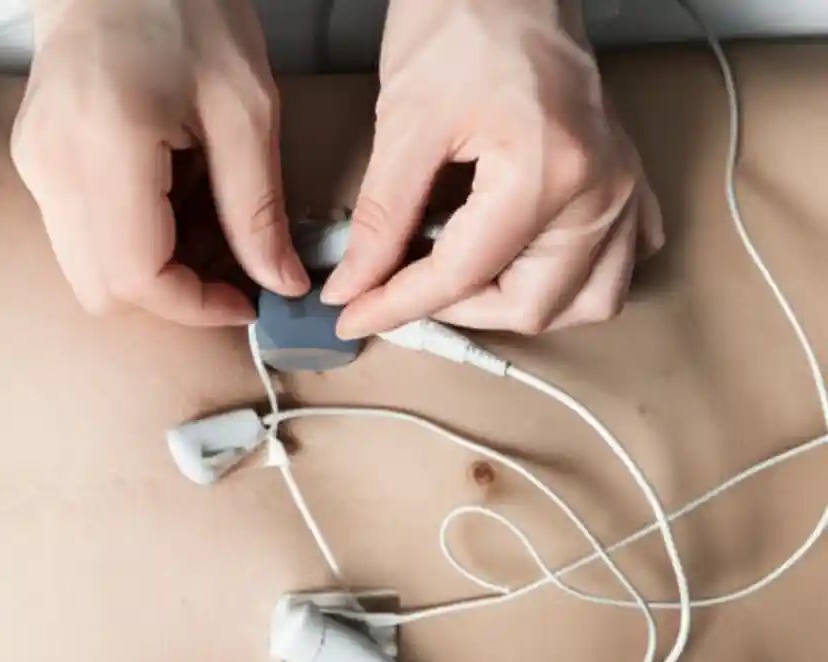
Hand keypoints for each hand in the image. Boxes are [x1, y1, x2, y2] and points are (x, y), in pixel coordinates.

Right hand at [11, 0, 309, 326]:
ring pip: (89, 269)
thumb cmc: (181, 7)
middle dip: (172, 294)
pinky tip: (167, 188)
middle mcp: (54, 167)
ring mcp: (36, 167)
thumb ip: (258, 206)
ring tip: (200, 211)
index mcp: (107, 147)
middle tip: (227, 259)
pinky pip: (80, 234)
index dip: (195, 307)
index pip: (137, 278)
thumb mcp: (245, 107)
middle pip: (104, 291)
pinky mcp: (36, 162)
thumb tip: (278, 281)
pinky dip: (129, 236)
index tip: (244, 299)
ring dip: (151, 266)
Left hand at [323, 0, 664, 337]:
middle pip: (533, 306)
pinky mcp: (626, 176)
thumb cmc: (463, 24)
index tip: (352, 315)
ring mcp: (625, 185)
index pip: (463, 276)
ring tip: (459, 281)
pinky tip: (523, 258)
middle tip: (399, 290)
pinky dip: (572, 277)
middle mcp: (603, 190)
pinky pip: (620, 259)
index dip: (395, 305)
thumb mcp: (405, 124)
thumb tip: (355, 284)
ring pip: (590, 298)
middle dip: (460, 312)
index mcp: (550, 173)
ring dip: (520, 305)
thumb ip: (381, 219)